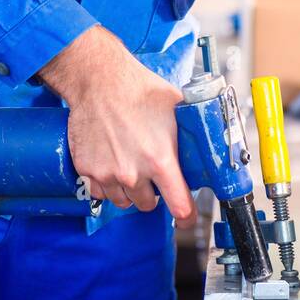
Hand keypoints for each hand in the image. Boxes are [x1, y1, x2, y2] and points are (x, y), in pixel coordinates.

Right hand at [37, 24, 195, 227]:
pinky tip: (111, 164)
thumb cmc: (139, 90)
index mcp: (160, 160)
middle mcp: (134, 173)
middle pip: (148, 205)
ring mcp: (108, 174)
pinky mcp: (88, 170)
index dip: (186, 216)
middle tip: (151, 173)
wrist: (100, 81)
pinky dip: (106, 184)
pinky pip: (100, 192)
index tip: (186, 218)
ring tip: (130, 165)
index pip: (179, 205)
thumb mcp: (177, 110)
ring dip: (129, 190)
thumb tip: (211, 141)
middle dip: (153, 193)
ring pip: (123, 201)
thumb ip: (191, 134)